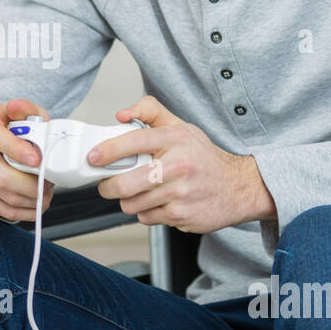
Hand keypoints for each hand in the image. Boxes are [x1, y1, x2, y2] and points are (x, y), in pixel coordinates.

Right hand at [0, 98, 55, 221]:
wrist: (0, 138)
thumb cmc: (17, 126)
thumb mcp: (28, 112)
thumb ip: (27, 109)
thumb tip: (17, 107)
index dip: (14, 150)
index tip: (36, 161)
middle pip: (1, 175)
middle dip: (32, 185)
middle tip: (50, 184)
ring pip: (3, 194)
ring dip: (30, 199)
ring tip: (45, 193)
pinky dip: (21, 211)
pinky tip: (33, 205)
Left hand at [90, 95, 276, 232]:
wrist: (238, 188)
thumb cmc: (204, 158)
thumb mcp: (182, 127)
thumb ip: (150, 112)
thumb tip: (121, 114)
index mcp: (176, 139)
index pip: (134, 141)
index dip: (108, 150)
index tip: (93, 157)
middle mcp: (178, 166)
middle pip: (124, 184)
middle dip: (108, 186)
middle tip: (108, 184)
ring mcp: (179, 194)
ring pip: (131, 204)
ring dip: (129, 200)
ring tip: (140, 191)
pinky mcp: (181, 216)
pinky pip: (146, 217)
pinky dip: (146, 212)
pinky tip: (158, 202)